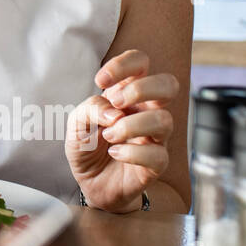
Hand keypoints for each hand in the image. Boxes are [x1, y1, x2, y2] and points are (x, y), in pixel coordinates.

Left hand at [64, 49, 177, 213]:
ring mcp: (155, 137)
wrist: (89, 182)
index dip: (124, 65)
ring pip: (164, 120)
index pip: (141, 62)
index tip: (100, 81)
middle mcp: (147, 111)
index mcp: (128, 93)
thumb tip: (115, 112)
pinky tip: (115, 153)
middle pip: (168, 84)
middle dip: (140, 90)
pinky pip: (157, 154)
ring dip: (130, 125)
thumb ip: (90, 108)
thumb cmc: (87, 146)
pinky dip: (131, 152)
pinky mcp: (156, 164)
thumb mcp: (76, 123)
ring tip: (108, 135)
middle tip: (115, 103)